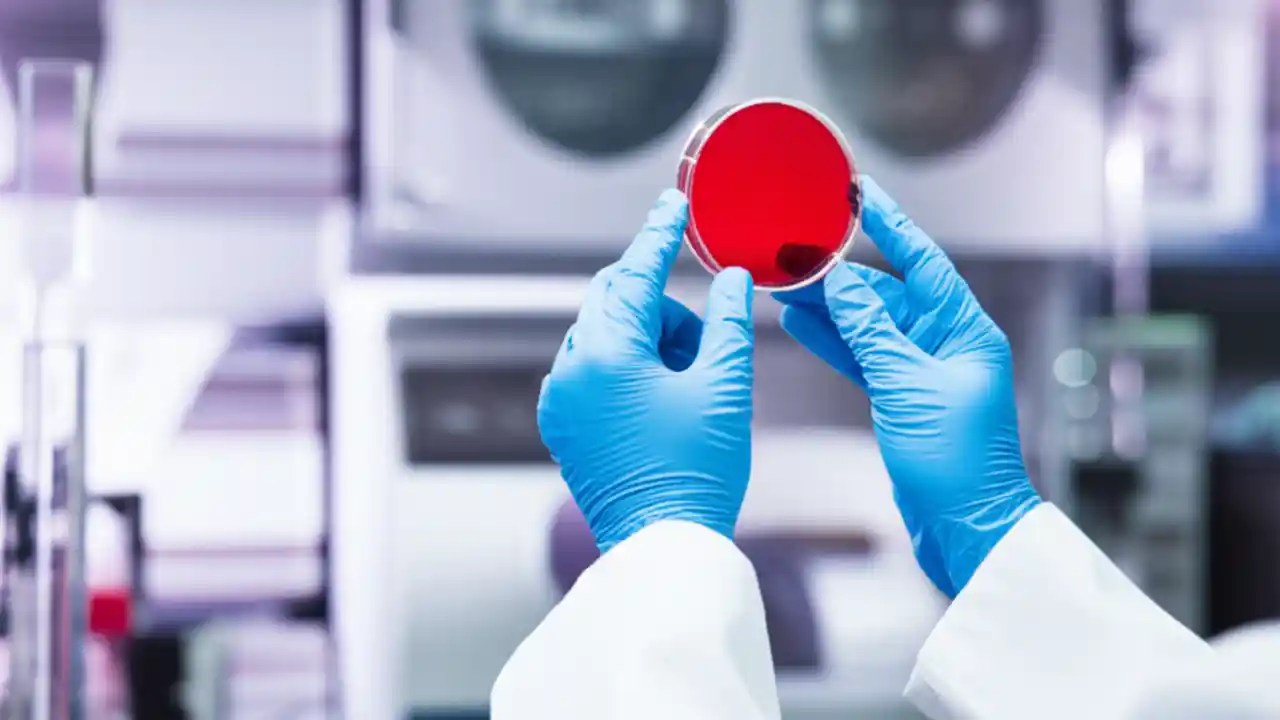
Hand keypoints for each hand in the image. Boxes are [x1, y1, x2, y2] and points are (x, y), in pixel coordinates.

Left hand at [539, 190, 754, 552]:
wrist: (663, 545)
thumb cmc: (699, 471)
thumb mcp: (725, 388)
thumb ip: (729, 322)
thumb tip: (730, 279)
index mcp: (607, 354)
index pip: (635, 273)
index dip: (660, 234)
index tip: (673, 203)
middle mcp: (569, 369)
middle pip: (613, 298)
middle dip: (660, 306)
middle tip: (702, 339)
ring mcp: (559, 398)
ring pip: (602, 333)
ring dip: (644, 338)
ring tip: (687, 382)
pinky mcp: (560, 423)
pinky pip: (588, 368)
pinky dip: (622, 365)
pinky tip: (657, 399)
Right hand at [775, 177, 1039, 596]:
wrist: (967, 529)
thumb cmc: (955, 460)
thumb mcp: (906, 386)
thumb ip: (870, 331)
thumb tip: (840, 282)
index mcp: (965, 331)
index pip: (923, 261)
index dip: (890, 224)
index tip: (857, 192)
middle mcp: (947, 343)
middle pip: (888, 292)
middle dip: (842, 273)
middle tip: (796, 250)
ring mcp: (923, 371)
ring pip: (869, 325)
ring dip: (830, 307)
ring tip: (784, 283)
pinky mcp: (902, 398)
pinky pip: (863, 357)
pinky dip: (834, 341)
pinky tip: (799, 323)